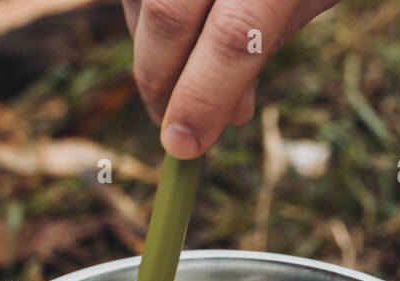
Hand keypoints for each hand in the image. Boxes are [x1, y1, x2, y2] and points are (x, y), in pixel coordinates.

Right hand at [121, 0, 337, 158]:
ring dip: (155, 47)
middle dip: (161, 81)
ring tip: (188, 68)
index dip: (203, 97)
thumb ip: (261, 47)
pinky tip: (177, 27)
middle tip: (171, 125)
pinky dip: (147, 13)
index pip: (234, 37)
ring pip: (139, 0)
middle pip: (167, 15)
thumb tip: (222, 115)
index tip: (182, 147)